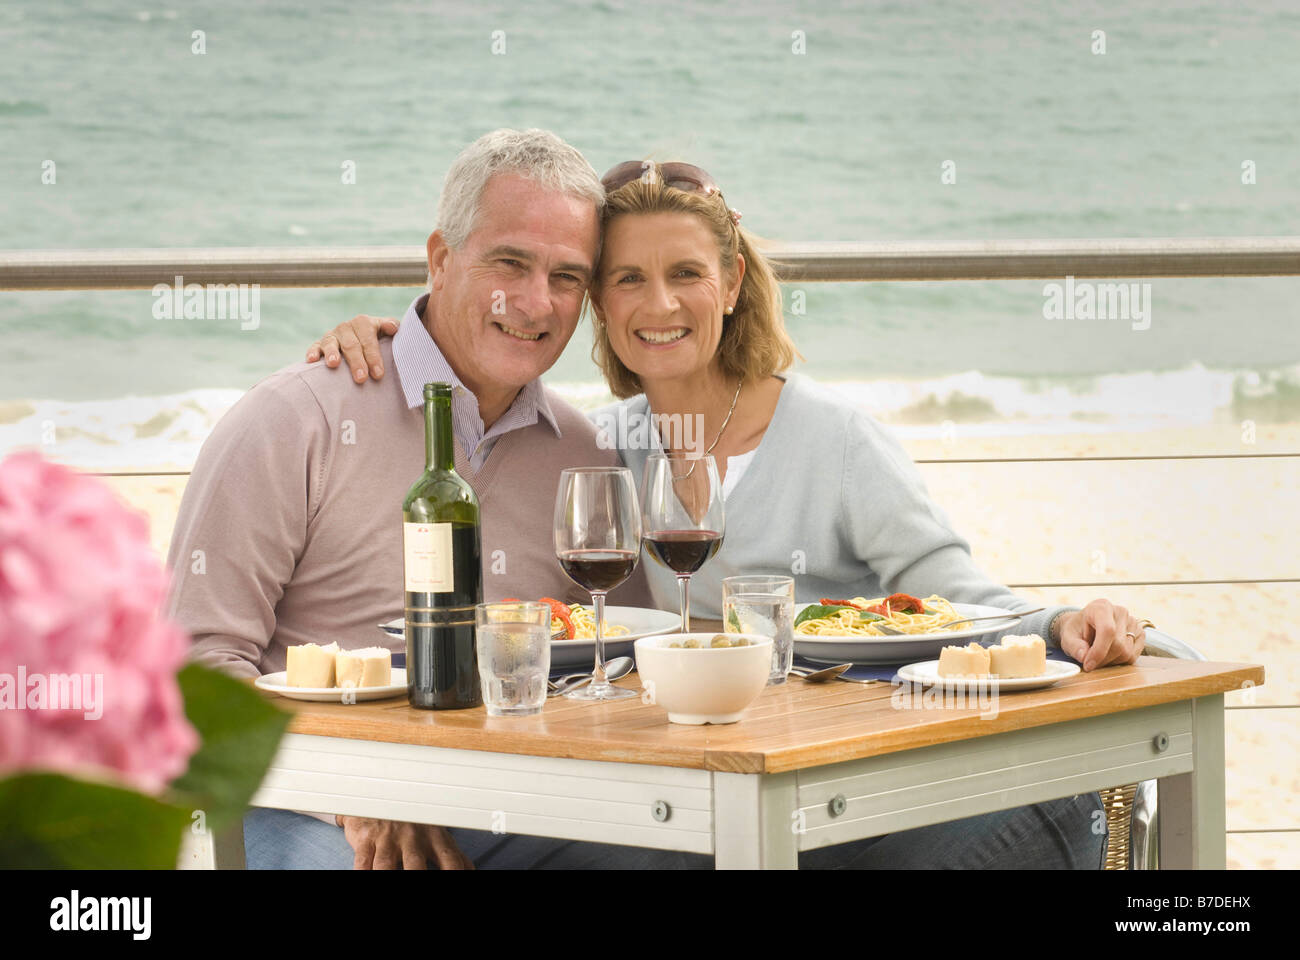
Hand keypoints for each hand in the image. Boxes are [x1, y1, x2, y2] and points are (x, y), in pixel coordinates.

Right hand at [306, 315, 399, 382]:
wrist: (361, 340)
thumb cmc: (378, 340)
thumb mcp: (386, 332)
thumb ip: (391, 326)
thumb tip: (393, 328)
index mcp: (363, 323)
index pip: (368, 339)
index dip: (374, 356)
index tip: (378, 374)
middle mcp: (346, 327)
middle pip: (351, 344)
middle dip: (356, 361)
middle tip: (361, 378)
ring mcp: (332, 336)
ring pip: (331, 343)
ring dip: (332, 353)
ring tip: (334, 364)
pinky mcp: (319, 344)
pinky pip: (314, 347)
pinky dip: (312, 352)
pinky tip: (311, 360)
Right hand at [336, 815, 473, 869]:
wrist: (380, 797)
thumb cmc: (413, 824)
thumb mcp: (438, 836)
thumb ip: (455, 856)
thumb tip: (471, 871)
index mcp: (435, 838)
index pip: (451, 860)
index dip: (454, 873)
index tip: (457, 881)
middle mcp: (413, 838)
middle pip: (415, 865)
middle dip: (416, 876)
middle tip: (417, 880)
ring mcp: (388, 838)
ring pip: (385, 866)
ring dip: (386, 875)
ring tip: (388, 877)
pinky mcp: (367, 839)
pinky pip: (363, 861)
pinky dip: (364, 871)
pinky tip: (367, 873)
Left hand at [1056, 599, 1146, 670]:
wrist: (1085, 626)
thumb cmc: (1076, 631)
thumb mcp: (1068, 637)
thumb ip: (1074, 646)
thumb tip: (1084, 657)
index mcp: (1101, 607)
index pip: (1108, 630)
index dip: (1099, 651)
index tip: (1088, 665)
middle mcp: (1120, 612)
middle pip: (1118, 645)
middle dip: (1102, 660)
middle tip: (1089, 661)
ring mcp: (1133, 622)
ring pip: (1127, 653)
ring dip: (1110, 661)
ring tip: (1098, 653)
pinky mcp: (1140, 634)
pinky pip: (1133, 656)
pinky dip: (1119, 661)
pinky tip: (1109, 653)